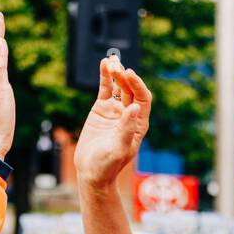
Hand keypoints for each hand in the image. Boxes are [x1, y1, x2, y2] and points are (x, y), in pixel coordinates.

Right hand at [74, 56, 151, 187]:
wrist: (91, 172)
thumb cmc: (108, 165)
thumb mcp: (118, 148)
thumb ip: (126, 128)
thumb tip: (135, 108)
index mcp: (139, 123)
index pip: (143, 98)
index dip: (137, 85)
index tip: (129, 74)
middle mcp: (130, 114)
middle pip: (131, 89)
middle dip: (125, 77)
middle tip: (117, 67)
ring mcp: (115, 110)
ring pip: (119, 86)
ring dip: (116, 73)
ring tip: (110, 61)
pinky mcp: (101, 109)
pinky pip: (105, 89)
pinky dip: (105, 76)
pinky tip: (104, 63)